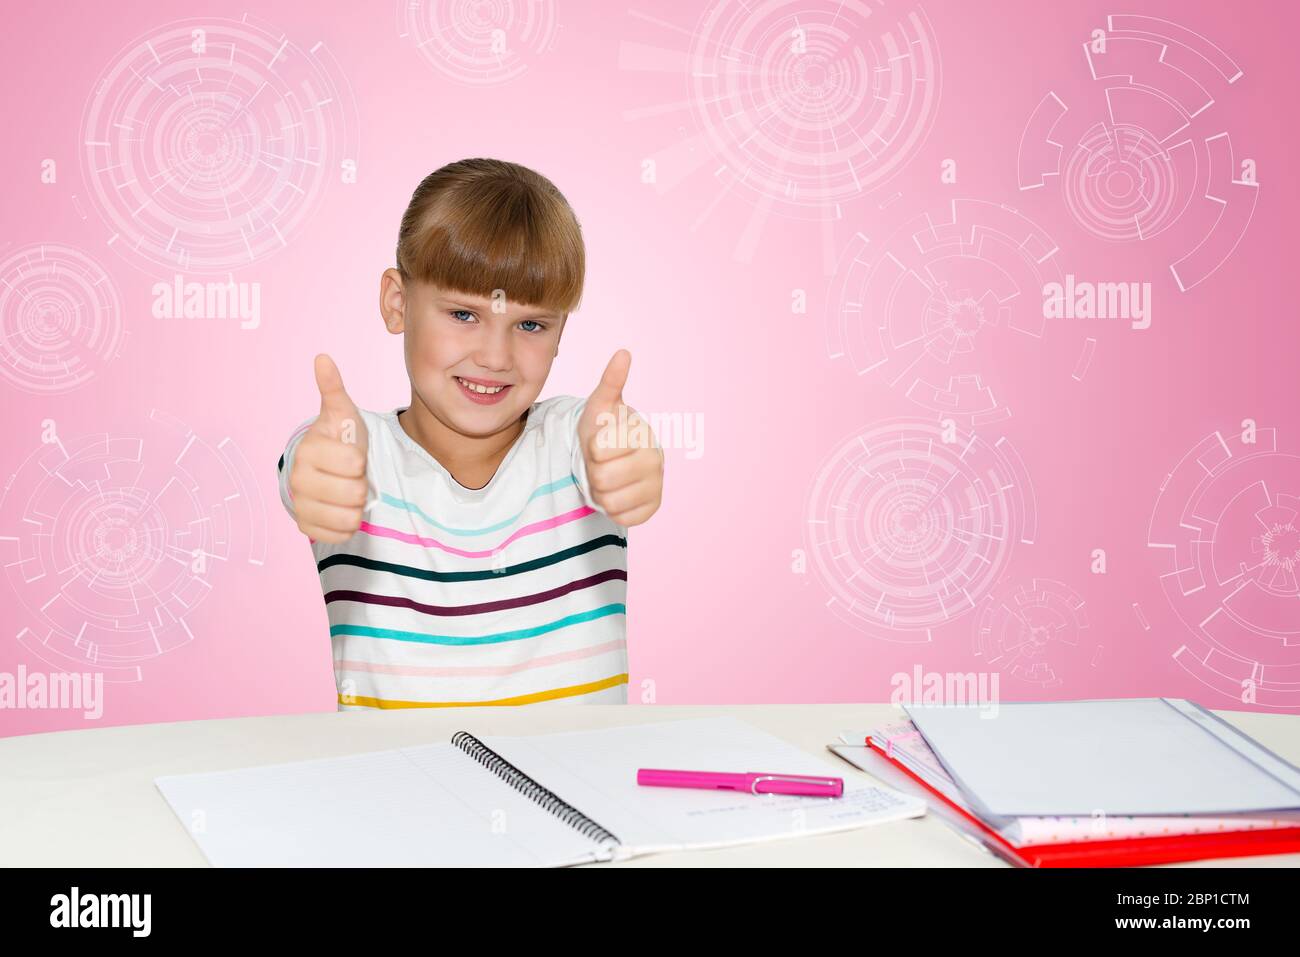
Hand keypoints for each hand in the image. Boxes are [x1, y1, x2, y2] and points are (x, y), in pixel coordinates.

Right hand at [288, 354, 370, 543]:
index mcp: (308, 451)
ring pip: (349, 516)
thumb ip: (333, 389)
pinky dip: (348, 524)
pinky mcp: (306, 527)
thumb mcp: (342, 414)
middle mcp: (297, 480)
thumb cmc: (338, 440)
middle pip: (354, 492)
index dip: (361, 458)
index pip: (354, 462)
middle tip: (351, 475)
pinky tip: (341, 507)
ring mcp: (300, 505)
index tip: (351, 453)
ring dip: (356, 505)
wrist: (326, 470)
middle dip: (360, 483)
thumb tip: (322, 358)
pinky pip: (341, 534)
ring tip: (347, 490)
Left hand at [576, 349, 663, 527]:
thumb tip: (623, 353)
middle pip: (603, 478)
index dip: (592, 449)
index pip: (601, 450)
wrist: (611, 458)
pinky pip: (621, 517)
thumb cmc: (604, 430)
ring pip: (609, 501)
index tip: (599, 443)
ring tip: (608, 476)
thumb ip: (611, 382)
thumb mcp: (601, 406)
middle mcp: (656, 459)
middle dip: (594, 471)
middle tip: (601, 463)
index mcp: (642, 433)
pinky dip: (612, 508)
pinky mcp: (652, 508)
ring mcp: (657, 485)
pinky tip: (618, 492)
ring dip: (601, 491)